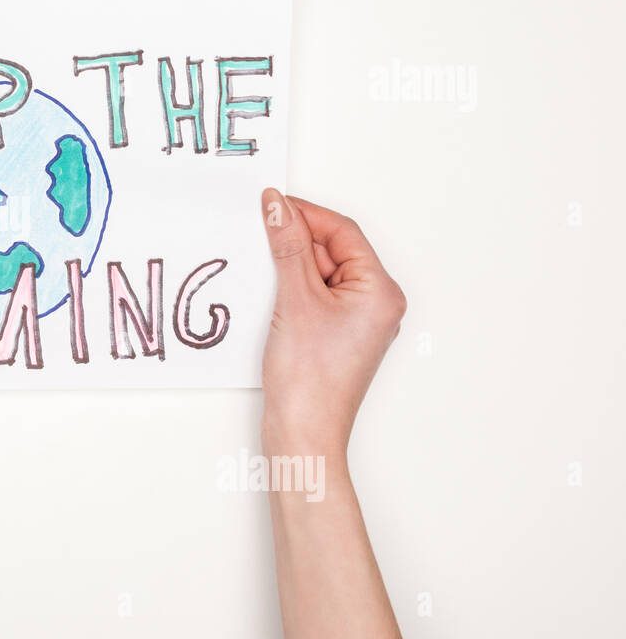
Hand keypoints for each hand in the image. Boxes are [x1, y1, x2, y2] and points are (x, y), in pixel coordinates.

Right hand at [258, 189, 405, 459]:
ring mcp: (356, 321)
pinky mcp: (335, 335)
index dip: (305, 213)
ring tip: (262, 266)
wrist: (303, 435)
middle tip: (259, 231)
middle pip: (332, 250)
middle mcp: (375, 304)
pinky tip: (268, 290)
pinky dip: (290, 287)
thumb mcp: (295, 299)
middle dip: (296, 240)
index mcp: (380, 291)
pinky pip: (314, 296)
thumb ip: (287, 246)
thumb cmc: (310, 381)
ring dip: (290, 265)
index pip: (343, 232)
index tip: (272, 203)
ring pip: (320, 273)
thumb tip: (278, 206)